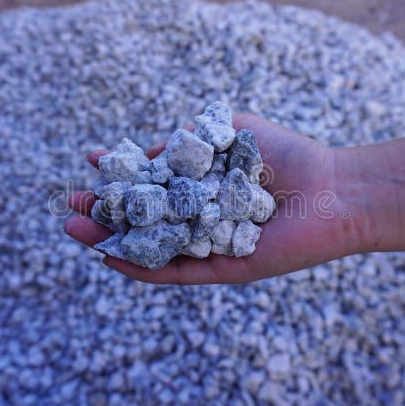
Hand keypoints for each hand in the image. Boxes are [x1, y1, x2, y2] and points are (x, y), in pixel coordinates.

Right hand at [64, 113, 369, 283]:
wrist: (333, 190)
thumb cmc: (289, 155)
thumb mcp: (232, 133)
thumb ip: (190, 140)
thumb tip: (147, 149)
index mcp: (204, 187)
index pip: (152, 185)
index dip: (120, 175)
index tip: (91, 162)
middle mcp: (202, 218)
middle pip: (143, 221)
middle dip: (105, 213)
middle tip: (71, 207)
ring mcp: (210, 245)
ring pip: (151, 248)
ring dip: (111, 242)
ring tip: (75, 231)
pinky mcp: (223, 268)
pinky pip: (176, 273)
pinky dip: (142, 268)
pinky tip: (112, 258)